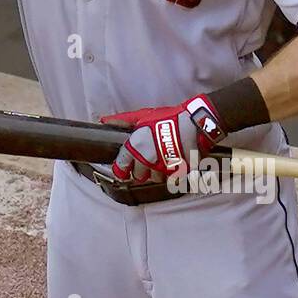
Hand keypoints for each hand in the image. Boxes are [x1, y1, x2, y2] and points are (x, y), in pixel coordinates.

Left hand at [103, 95, 224, 183]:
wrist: (194, 123)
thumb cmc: (167, 118)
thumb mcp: (142, 116)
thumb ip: (123, 121)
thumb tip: (104, 120)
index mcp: (136, 147)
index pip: (121, 166)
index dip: (121, 169)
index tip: (123, 169)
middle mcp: (146, 160)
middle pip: (138, 176)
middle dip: (141, 170)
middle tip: (147, 161)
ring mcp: (162, 169)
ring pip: (155, 180)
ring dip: (157, 174)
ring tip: (162, 162)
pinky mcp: (177, 174)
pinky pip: (171, 182)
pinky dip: (172, 177)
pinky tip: (174, 167)